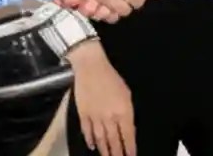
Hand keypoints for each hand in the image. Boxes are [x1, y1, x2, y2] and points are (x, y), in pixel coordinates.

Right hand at [68, 41, 135, 155]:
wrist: (90, 66)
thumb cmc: (110, 76)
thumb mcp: (126, 93)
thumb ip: (127, 112)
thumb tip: (127, 127)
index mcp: (123, 111)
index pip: (128, 136)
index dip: (130, 148)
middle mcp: (109, 117)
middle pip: (114, 141)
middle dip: (117, 154)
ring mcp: (95, 117)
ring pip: (101, 139)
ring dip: (104, 150)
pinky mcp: (83, 113)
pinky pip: (87, 131)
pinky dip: (89, 139)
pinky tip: (92, 145)